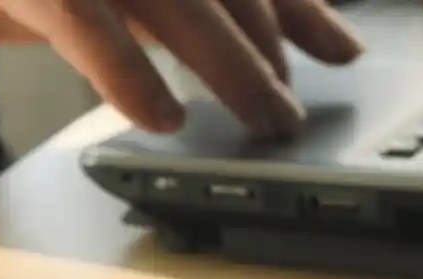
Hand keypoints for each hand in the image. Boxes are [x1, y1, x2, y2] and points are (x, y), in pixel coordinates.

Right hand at [0, 0, 363, 134]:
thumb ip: (169, 10)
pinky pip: (81, 19)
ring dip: (228, 65)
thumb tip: (263, 48)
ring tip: (264, 122)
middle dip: (270, 45)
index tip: (342, 52)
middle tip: (296, 114)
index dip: (297, 2)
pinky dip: (126, 71)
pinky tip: (159, 120)